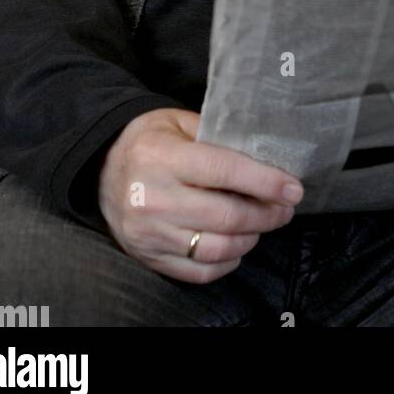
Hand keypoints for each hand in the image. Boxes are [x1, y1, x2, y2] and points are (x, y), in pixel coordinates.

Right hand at [97, 107, 303, 283]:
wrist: (100, 167)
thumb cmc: (149, 140)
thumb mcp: (179, 122)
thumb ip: (218, 137)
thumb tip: (266, 158)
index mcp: (163, 157)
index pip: (225, 171)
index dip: (266, 182)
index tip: (294, 189)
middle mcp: (153, 198)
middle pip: (226, 216)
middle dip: (266, 214)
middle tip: (285, 208)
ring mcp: (148, 233)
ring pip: (216, 248)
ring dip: (250, 239)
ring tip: (262, 225)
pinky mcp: (147, 256)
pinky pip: (198, 271)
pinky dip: (226, 262)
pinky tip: (237, 246)